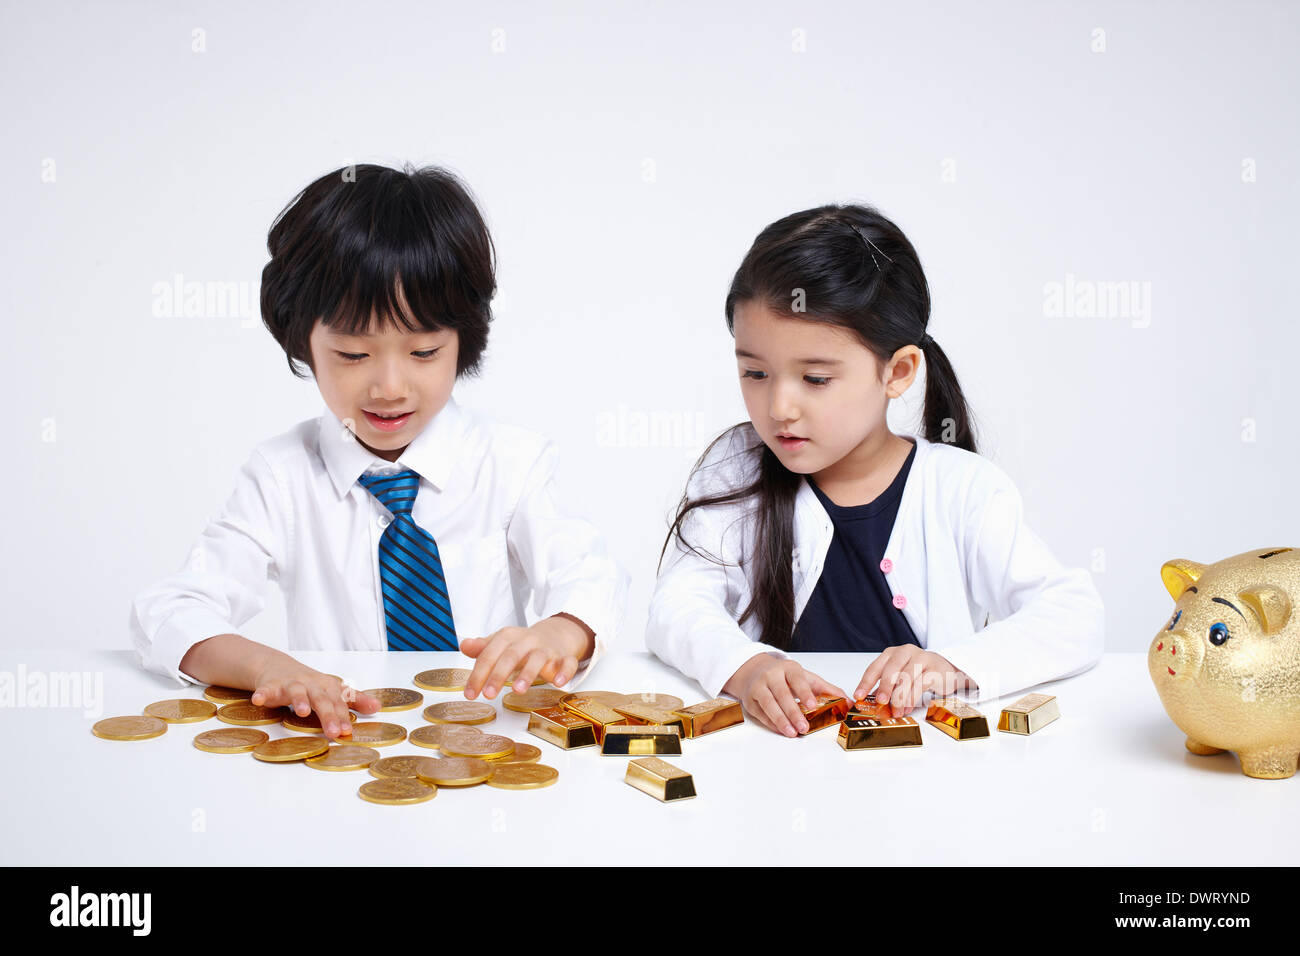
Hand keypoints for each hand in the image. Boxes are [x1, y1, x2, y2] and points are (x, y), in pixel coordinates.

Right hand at [249, 657, 380, 738]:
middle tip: (334, 732)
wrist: (278, 666)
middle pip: (321, 699)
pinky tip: (259, 700)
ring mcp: (291, 684)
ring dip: (300, 700)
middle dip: (328, 715)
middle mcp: (311, 684)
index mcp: (327, 687)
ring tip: (303, 713)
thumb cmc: (310, 683)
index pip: (338, 702)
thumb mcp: (332, 690)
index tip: (348, 732)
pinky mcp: (271, 686)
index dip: (343, 716)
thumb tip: (377, 708)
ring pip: (297, 691)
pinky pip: (266, 690)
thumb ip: (354, 700)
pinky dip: (263, 694)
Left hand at [459, 613, 593, 699]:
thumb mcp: (501, 644)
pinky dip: (564, 672)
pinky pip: (567, 663)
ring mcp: (547, 650)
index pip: (490, 654)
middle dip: (499, 675)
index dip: (478, 674)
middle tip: (488, 694)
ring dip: (528, 674)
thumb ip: (482, 648)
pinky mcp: (564, 658)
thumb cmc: (522, 645)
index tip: (469, 694)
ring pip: (538, 659)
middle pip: (511, 656)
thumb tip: (463, 646)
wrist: (555, 635)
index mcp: (508, 637)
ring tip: (518, 690)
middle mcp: (527, 641)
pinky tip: (558, 683)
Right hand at [722, 654, 847, 737]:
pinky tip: (781, 730)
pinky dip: (771, 723)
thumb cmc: (784, 676)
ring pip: (769, 704)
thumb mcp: (805, 677)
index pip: (797, 679)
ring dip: (781, 720)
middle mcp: (771, 675)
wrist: (753, 670)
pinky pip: (761, 713)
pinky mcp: (750, 700)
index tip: (812, 705)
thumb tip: (849, 702)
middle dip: (793, 712)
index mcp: (788, 668)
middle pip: (782, 694)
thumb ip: (826, 689)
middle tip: (804, 727)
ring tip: (792, 732)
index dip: (804, 692)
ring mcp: (758, 687)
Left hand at [854, 646, 974, 715]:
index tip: (859, 696)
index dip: (865, 682)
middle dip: (884, 688)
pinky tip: (908, 707)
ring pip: (907, 678)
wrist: (945, 670)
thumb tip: (872, 705)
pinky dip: (913, 698)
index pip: (875, 667)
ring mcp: (921, 658)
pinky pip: (921, 683)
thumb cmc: (919, 673)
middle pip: (891, 670)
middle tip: (880, 703)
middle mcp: (905, 652)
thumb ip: (887, 688)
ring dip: (900, 697)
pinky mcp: (934, 668)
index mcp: (891, 654)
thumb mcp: (899, 677)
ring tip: (896, 711)